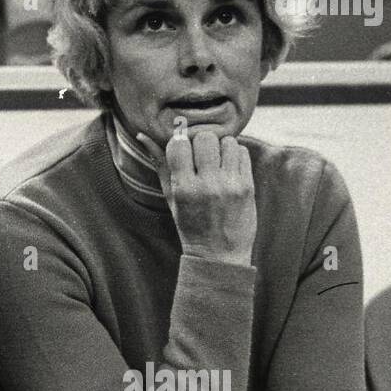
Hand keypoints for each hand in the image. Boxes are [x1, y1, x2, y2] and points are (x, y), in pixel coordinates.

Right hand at [135, 127, 255, 266]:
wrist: (219, 255)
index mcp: (183, 188)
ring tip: (216, 161)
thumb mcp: (171, 197)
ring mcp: (230, 185)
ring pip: (227, 141)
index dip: (179, 143)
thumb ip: (160, 164)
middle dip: (201, 142)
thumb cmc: (190, 225)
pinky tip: (228, 168)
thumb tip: (142, 135)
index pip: (179, 144)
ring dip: (220, 147)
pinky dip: (235, 155)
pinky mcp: (248, 186)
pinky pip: (242, 152)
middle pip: (205, 137)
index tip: (181, 151)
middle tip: (200, 156)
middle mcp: (207, 185)